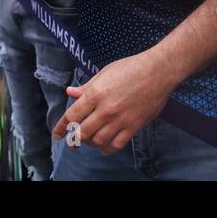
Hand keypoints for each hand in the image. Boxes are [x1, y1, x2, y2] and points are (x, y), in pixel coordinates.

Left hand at [52, 50, 175, 153]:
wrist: (158, 71)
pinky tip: (103, 148)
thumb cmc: (132, 67)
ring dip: (90, 143)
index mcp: (96, 93)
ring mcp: (120, 119)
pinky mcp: (133, 126)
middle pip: (82, 132)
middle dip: (73, 140)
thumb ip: (87, 86)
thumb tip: (70, 92)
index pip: (72, 116)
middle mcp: (105, 109)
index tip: (58, 134)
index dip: (61, 127)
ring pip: (97, 140)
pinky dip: (107, 149)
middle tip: (71, 142)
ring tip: (88, 141)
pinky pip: (116, 144)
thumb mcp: (105, 72)